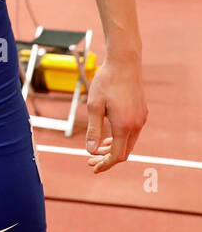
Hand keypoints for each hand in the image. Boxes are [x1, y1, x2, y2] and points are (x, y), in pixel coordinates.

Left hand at [85, 57, 147, 172]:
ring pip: (129, 142)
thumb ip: (93, 130)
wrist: (124, 63)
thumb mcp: (94, 106)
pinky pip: (132, 132)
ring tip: (97, 149)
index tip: (93, 168)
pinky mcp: (141, 112)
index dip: (105, 164)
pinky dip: (120, 139)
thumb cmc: (105, 82)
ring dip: (113, 148)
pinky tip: (108, 137)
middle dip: (106, 158)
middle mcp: (136, 124)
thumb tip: (90, 150)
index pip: (117, 155)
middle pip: (124, 151)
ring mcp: (141, 118)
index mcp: (125, 125)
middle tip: (89, 160)